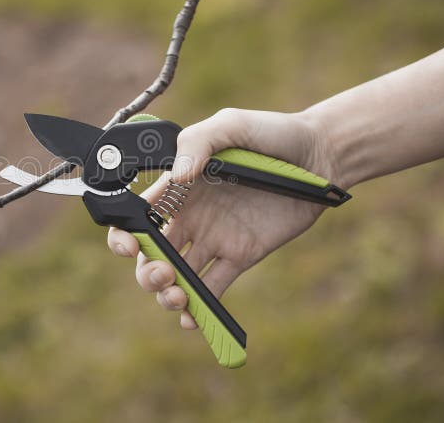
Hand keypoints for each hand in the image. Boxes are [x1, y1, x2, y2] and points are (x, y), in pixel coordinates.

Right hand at [106, 108, 338, 328]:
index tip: (130, 245)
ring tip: (179, 297)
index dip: (124, 235)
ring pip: (177, 275)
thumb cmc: (271, 133)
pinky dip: (201, 308)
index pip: (137, 216)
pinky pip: (213, 287)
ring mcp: (214, 237)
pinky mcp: (240, 255)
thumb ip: (199, 142)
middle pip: (151, 254)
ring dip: (168, 293)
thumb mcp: (232, 124)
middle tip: (165, 272)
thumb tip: (180, 176)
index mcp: (178, 187)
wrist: (319, 155)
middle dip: (147, 271)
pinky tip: (194, 319)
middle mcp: (190, 215)